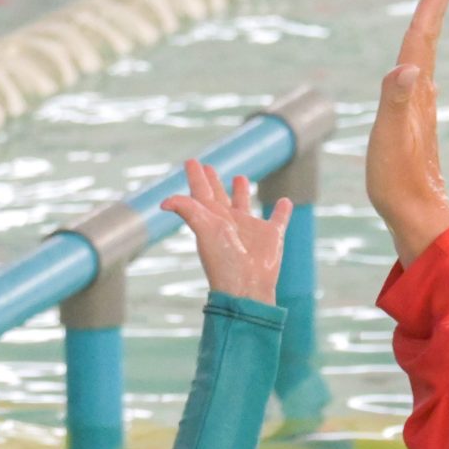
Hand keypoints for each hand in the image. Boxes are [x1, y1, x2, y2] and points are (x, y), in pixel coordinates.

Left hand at [161, 158, 291, 304]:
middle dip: (213, 181)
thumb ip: (187, 210)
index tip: (191, 161)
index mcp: (211, 219)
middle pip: (219, 197)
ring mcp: (250, 229)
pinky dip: (282, 210)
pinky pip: (279, 219)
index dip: (195, 177)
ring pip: (245, 204)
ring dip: (242, 192)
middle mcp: (229, 222)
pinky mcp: (272, 236)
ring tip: (240, 177)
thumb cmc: (223, 261)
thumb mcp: (204, 230)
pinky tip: (284, 202)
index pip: (200, 192)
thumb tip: (163, 203)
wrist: (247, 287)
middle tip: (209, 166)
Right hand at [366, 0, 448, 265]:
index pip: (423, 34)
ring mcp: (419, 107)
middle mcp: (421, 93)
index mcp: (415, 92)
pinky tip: (419, 59)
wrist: (416, 216)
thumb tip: (407, 68)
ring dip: (430, 22)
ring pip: (425, 52)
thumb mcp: (389, 142)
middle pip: (428, 35)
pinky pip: (418, 73)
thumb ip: (396, 103)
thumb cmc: (398, 182)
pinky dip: (421, 52)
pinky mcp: (414, 120)